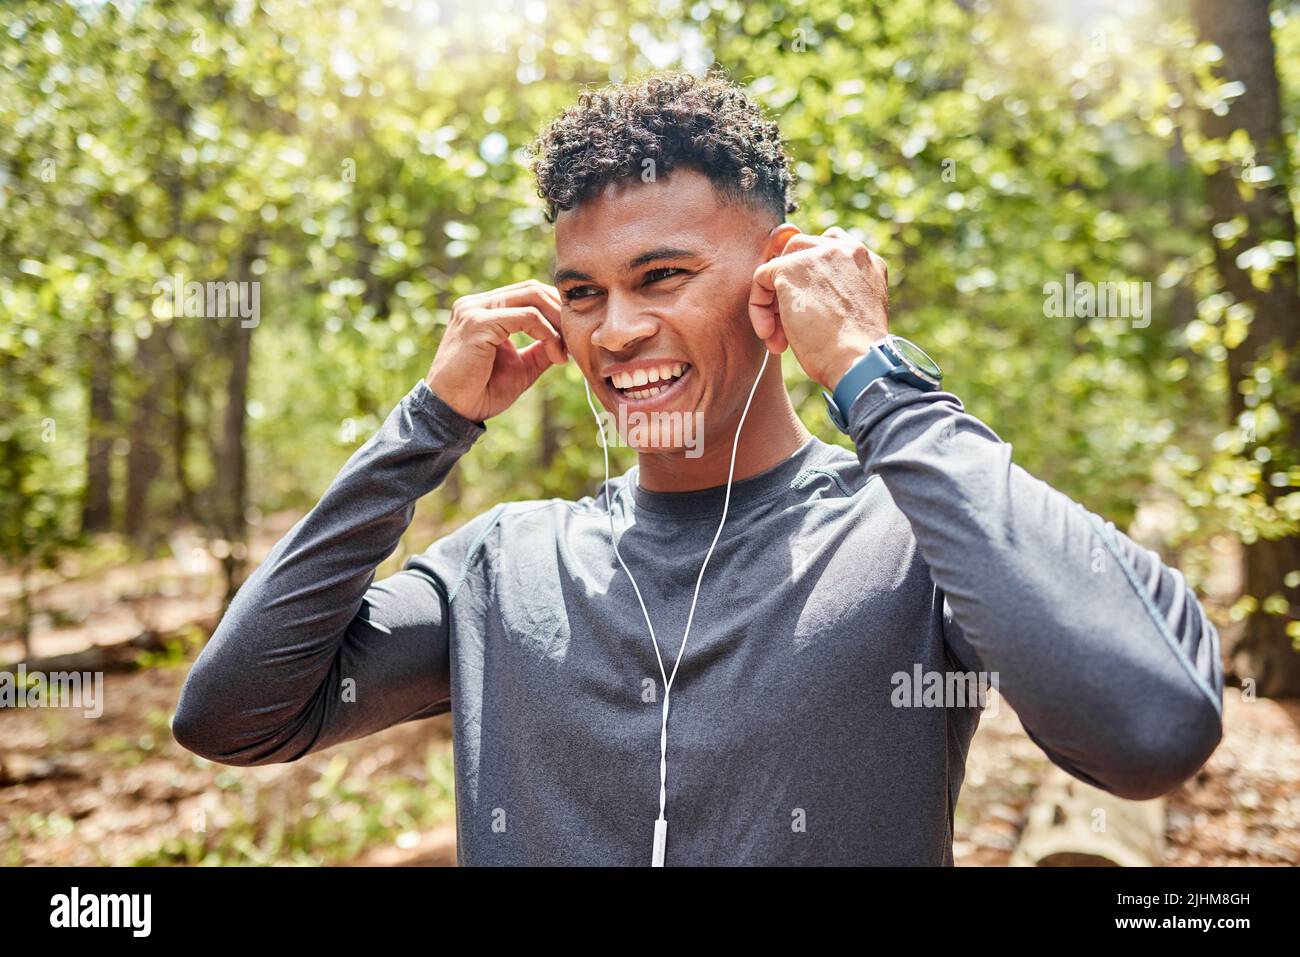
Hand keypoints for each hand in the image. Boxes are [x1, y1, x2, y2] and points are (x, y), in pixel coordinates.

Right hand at [425, 279, 567, 421]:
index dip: (554, 310)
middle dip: (560, 311)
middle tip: (574, 340)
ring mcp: (474, 310)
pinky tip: (555, 355)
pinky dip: (547, 333)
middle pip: (532, 288)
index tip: (569, 339)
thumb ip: (540, 349)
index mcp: (483, 309)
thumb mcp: (520, 367)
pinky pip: (526, 316)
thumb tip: (566, 340)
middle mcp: (476, 304)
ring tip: (564, 350)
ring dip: (556, 322)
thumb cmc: (481, 392)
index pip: (527, 293)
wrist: (452, 412)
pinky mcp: (478, 323)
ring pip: (532, 297)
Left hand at [747, 225, 890, 390]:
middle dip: (789, 286)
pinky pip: (761, 278)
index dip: (810, 275)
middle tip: (789, 324)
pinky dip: (758, 307)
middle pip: (800, 251)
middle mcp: (846, 249)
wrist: (857, 360)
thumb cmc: (856, 351)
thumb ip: (837, 291)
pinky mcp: (791, 268)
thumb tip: (805, 293)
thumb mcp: (854, 311)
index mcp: (866, 260)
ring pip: (780, 265)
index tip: (806, 306)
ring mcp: (818, 255)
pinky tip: (768, 335)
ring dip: (773, 300)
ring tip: (779, 336)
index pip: (828, 248)